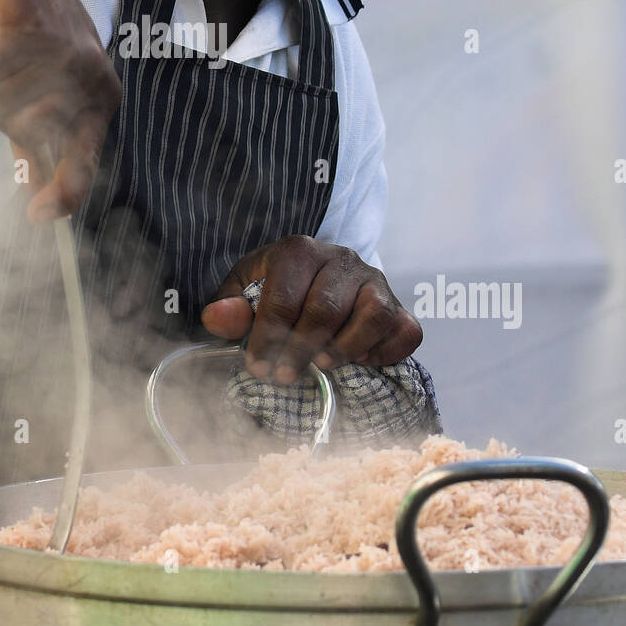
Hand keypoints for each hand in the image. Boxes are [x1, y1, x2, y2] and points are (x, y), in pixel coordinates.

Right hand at [0, 0, 121, 221]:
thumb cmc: (30, 24)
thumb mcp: (46, 84)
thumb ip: (42, 135)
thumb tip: (39, 194)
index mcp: (100, 98)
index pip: (85, 160)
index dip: (64, 193)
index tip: (38, 216)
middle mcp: (89, 79)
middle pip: (23, 131)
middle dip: (1, 107)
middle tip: (5, 69)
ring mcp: (63, 54)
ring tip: (0, 43)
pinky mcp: (32, 29)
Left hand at [200, 236, 421, 382]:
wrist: (317, 277)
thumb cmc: (277, 287)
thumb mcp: (244, 290)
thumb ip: (228, 306)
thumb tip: (219, 318)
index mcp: (299, 250)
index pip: (284, 295)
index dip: (268, 337)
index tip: (258, 367)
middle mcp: (342, 258)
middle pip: (326, 308)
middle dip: (300, 349)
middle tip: (284, 376)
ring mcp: (376, 280)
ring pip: (374, 314)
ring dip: (346, 348)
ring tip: (322, 365)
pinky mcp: (401, 306)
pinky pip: (406, 330)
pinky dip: (385, 351)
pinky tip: (360, 360)